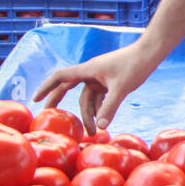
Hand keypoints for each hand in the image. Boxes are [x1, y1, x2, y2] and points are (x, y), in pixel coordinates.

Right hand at [32, 43, 156, 136]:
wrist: (150, 53)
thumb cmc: (135, 65)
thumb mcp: (121, 88)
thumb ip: (110, 107)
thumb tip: (100, 126)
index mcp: (87, 70)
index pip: (59, 77)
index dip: (46, 87)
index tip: (34, 99)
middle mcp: (90, 73)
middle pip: (68, 88)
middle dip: (60, 104)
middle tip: (51, 120)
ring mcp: (99, 77)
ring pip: (87, 98)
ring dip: (89, 114)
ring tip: (92, 132)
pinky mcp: (109, 81)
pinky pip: (99, 97)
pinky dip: (99, 109)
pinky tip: (102, 121)